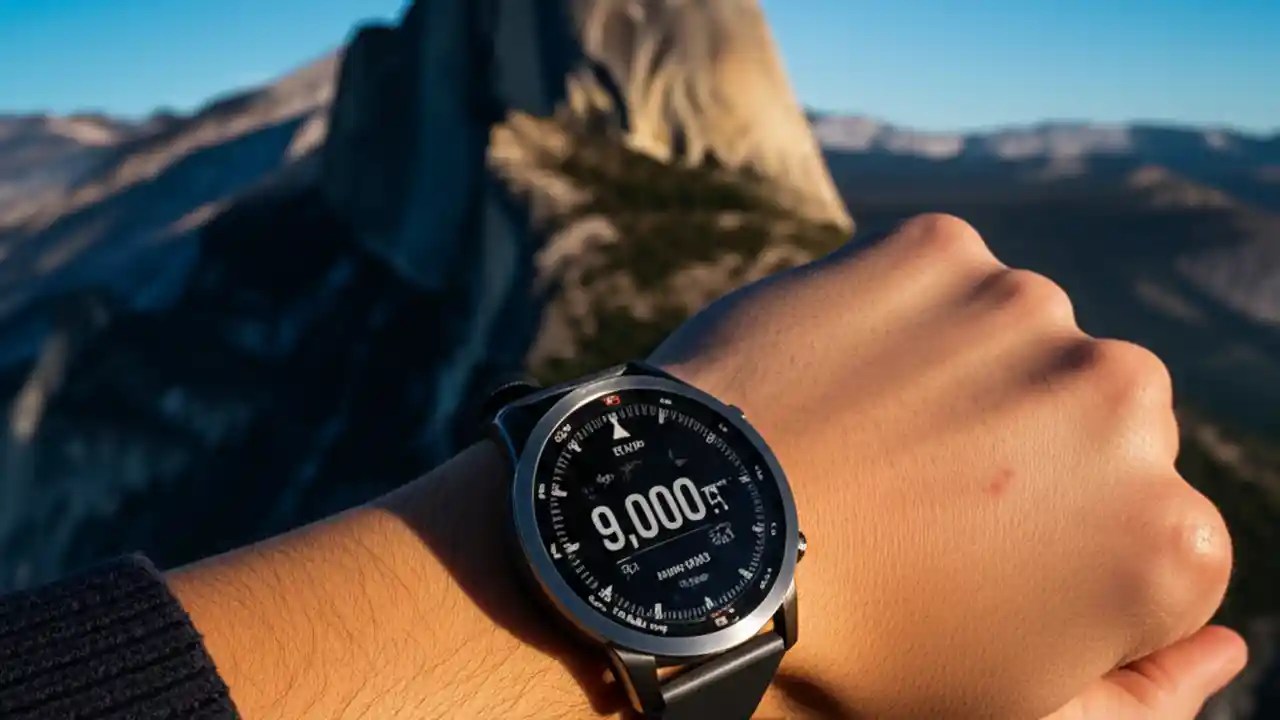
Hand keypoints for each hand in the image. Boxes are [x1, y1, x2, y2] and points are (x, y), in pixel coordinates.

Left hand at [652, 214, 1235, 717]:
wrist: (696, 540)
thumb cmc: (856, 644)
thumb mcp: (1007, 712)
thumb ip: (1141, 700)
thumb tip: (1226, 649)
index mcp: (1165, 538)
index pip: (1156, 534)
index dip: (1061, 556)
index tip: (979, 566)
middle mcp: (1126, 402)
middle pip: (1103, 427)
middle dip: (1034, 463)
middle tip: (920, 501)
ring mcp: (1030, 311)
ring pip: (1027, 345)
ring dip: (973, 384)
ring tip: (873, 440)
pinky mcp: (942, 247)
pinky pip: (949, 283)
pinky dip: (910, 320)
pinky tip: (848, 379)